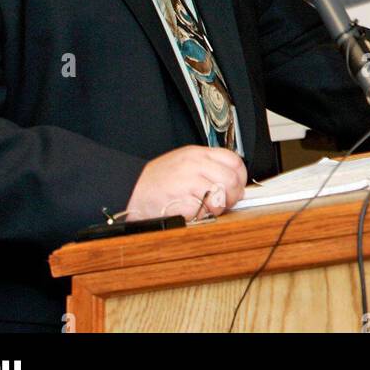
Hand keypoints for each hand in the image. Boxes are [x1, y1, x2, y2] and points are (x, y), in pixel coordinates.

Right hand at [125, 145, 246, 220]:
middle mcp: (194, 164)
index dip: (240, 177)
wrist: (129, 189)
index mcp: (197, 154)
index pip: (234, 161)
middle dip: (232, 196)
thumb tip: (232, 182)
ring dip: (217, 207)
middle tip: (225, 203)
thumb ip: (207, 168)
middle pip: (231, 180)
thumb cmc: (156, 181)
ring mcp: (187, 181)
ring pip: (221, 196)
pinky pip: (204, 210)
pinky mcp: (181, 199)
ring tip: (206, 209)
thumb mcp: (184, 163)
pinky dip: (201, 215)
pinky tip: (192, 213)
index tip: (237, 187)